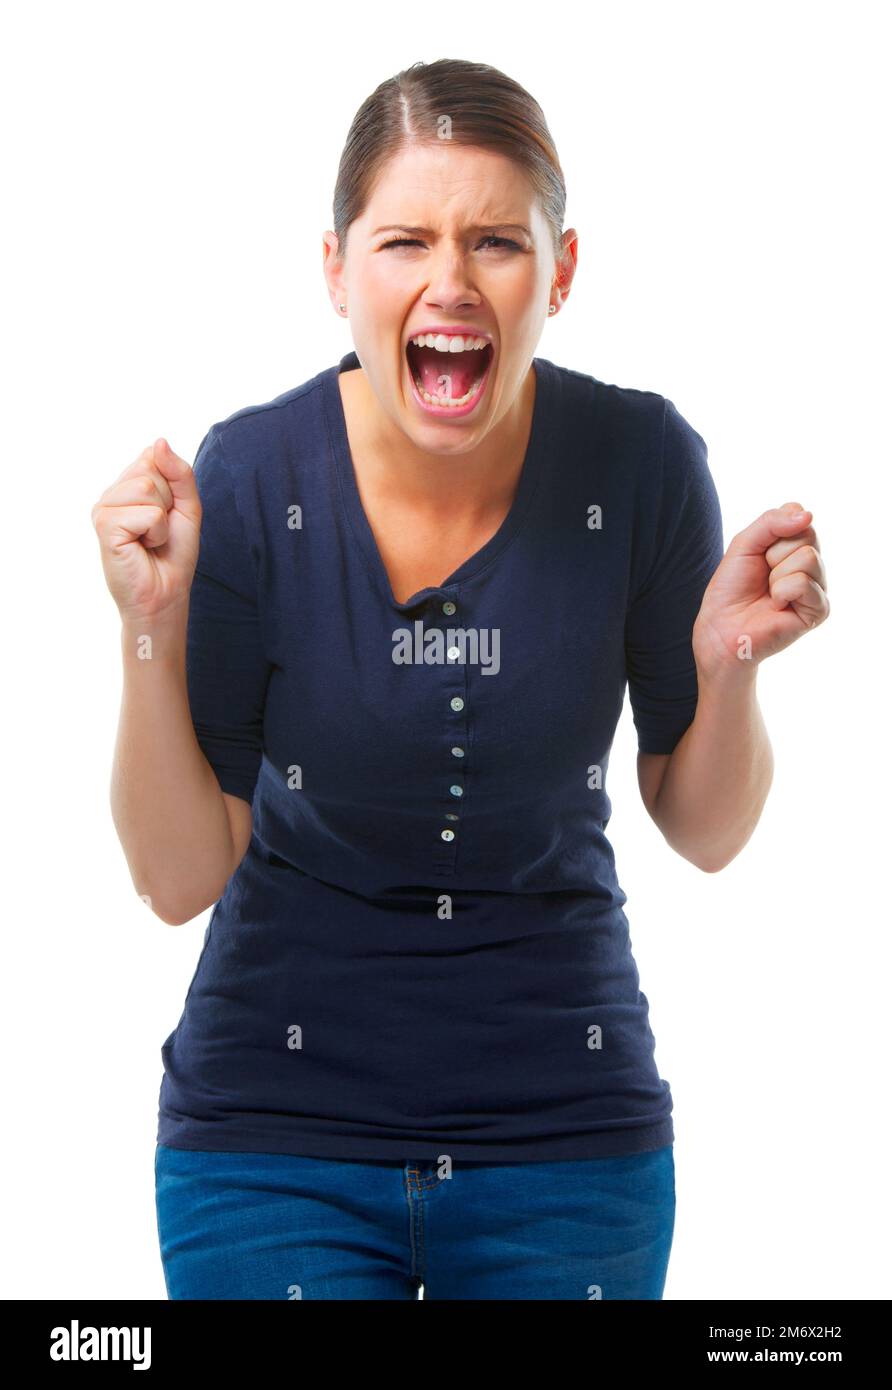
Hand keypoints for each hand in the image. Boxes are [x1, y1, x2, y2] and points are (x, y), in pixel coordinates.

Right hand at [91, 438, 202, 623]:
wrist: (165, 594)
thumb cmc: (174, 554)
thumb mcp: (187, 507)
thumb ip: (179, 473)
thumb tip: (158, 441)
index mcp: (127, 485)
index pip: (154, 456)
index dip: (174, 486)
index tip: (168, 514)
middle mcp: (111, 493)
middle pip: (151, 468)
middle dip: (169, 502)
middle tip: (159, 530)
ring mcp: (104, 508)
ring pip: (148, 487)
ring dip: (162, 519)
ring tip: (151, 539)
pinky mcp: (105, 525)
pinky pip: (147, 512)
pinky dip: (157, 532)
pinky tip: (143, 547)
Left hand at [692, 501, 829, 677]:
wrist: (721, 627)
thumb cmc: (732, 588)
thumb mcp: (745, 544)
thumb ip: (771, 522)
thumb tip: (809, 515)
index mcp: (796, 545)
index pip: (798, 515)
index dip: (771, 532)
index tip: (758, 554)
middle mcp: (812, 564)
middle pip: (807, 534)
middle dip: (773, 554)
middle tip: (763, 576)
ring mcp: (818, 586)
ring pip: (808, 557)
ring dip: (776, 575)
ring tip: (769, 593)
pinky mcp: (820, 610)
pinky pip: (804, 582)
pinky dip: (782, 591)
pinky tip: (777, 605)